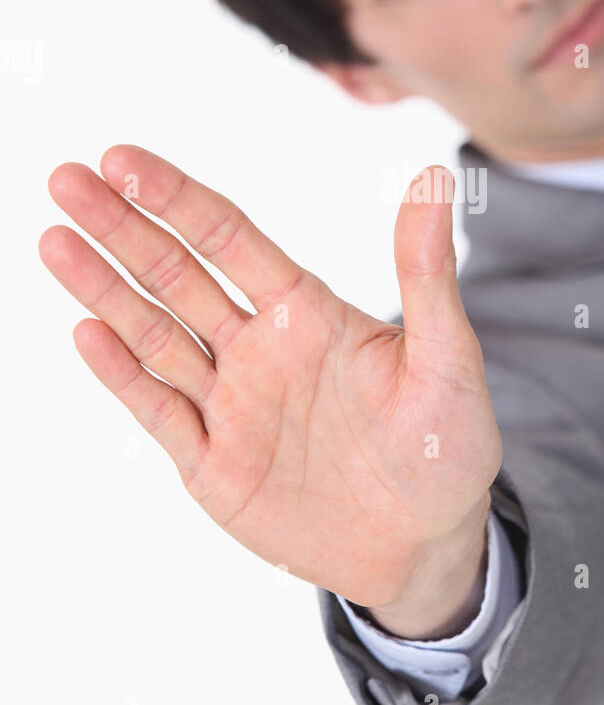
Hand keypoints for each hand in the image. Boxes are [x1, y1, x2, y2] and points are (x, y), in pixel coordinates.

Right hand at [38, 147, 500, 606]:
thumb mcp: (448, 358)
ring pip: (154, 335)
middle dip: (120, 228)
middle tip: (64, 179)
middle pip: (176, 276)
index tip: (122, 159)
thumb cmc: (447, 445)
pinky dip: (123, 374)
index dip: (176, 199)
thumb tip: (436, 173)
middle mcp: (257, 348)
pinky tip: (86, 331)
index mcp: (306, 311)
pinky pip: (161, 412)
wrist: (428, 545)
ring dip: (104, 289)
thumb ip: (426, 273)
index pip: (229, 239)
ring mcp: (230, 406)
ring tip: (54, 240)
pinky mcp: (214, 467)